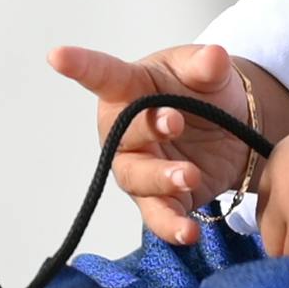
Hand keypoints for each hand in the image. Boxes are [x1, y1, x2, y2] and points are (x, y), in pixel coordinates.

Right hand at [48, 41, 288, 230]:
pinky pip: (159, 216)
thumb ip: (207, 66)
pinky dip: (172, 226)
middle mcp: (126, 131)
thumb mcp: (208, 71)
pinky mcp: (160, 199)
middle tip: (175, 122)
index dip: (79, 65)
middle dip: (146, 129)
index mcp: (130, 88)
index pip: (101, 74)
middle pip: (122, 134)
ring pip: (137, 179)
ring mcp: (139, 168)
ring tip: (188, 175)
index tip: (56, 56)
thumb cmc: (204, 90)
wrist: (232, 128)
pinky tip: (188, 231)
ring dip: (161, 179)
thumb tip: (214, 57)